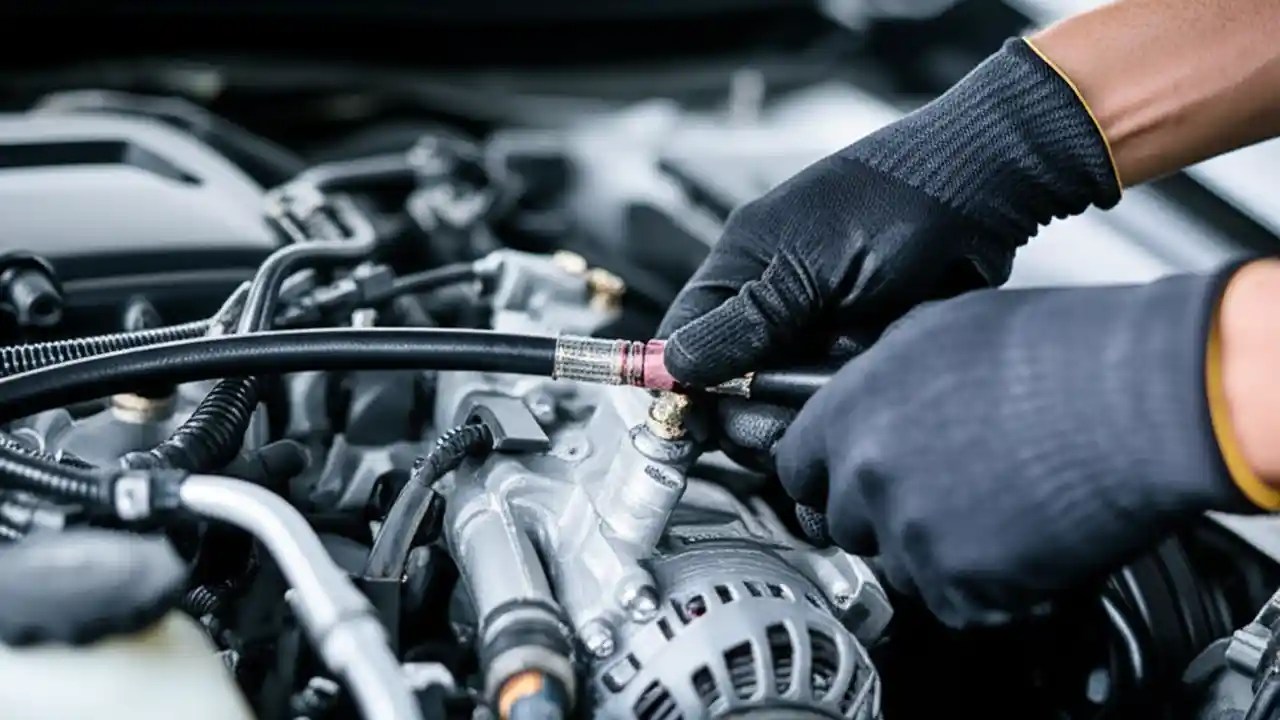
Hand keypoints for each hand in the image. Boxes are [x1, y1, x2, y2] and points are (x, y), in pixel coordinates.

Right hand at [659, 37, 1120, 388]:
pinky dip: (854, 388)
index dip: (687, 386)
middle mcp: (772, 299)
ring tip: (852, 366)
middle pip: (735, 383)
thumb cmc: (894, 205)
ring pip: (789, 397)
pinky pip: (838, 391)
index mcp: (742, 266)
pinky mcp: (860, 345)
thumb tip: (675, 368)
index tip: (701, 425)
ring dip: (814, 396)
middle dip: (761, 405)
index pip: (685, 338)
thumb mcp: (807, 270)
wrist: (986, 191)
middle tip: (791, 413)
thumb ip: (744, 324)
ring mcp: (818, 325)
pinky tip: (877, 365)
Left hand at [774, 268, 1256, 627]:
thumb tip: (867, 391)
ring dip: (936, 548)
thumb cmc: (1058, 350)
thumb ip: (881, 374)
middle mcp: (869, 476)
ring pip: (898, 564)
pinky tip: (1020, 537)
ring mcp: (912, 535)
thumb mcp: (940, 328)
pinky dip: (984, 586)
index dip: (825, 473)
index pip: (796, 466)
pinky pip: (952, 602)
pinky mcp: (963, 586)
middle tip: (942, 487)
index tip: (847, 476)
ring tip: (995, 505)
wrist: (1138, 400)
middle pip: (843, 521)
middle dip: (883, 510)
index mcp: (851, 412)